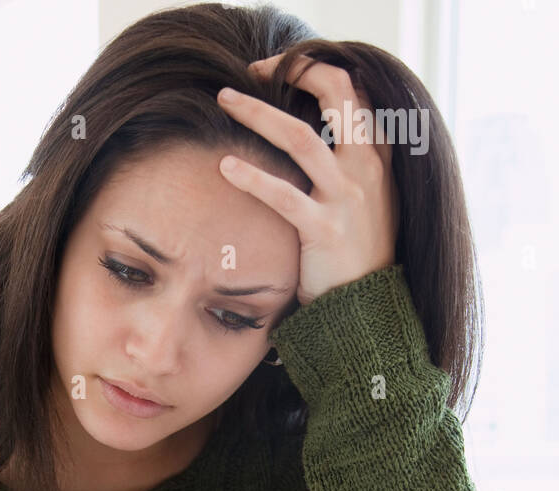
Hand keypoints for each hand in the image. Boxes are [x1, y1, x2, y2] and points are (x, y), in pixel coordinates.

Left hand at [216, 53, 399, 306]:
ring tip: (225, 99)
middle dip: (295, 70)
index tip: (282, 68)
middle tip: (253, 69)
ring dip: (259, 112)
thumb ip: (350, 168)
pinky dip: (252, 177)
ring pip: (300, 136)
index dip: (319, 70)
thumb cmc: (358, 258)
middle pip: (337, 93)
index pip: (356, 92)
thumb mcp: (367, 204)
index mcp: (378, 157)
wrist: (371, 309)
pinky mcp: (324, 230)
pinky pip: (284, 196)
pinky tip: (226, 166)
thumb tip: (319, 143)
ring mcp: (347, 197)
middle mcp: (366, 168)